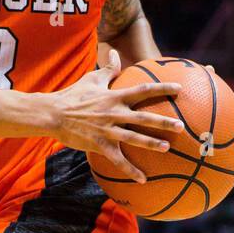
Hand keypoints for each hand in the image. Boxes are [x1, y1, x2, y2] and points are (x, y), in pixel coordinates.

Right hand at [48, 50, 183, 183]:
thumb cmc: (73, 95)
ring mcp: (108, 130)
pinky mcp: (100, 145)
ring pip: (134, 138)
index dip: (162, 88)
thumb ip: (108, 68)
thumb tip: (116, 52)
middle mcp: (114, 112)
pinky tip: (143, 179)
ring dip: (151, 144)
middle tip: (180, 125)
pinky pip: (118, 160)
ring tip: (167, 148)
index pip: (144, 90)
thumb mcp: (92, 79)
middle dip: (163, 121)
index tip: (179, 89)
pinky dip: (131, 170)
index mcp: (115, 96)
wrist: (53, 114)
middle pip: (144, 117)